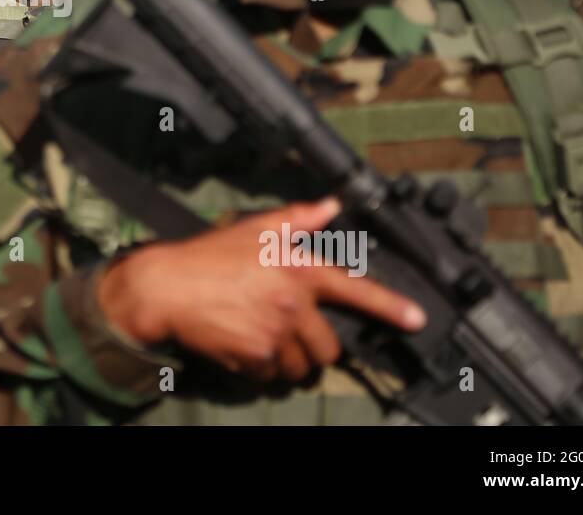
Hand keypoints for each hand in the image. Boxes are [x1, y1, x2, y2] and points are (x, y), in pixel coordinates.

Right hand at [96, 199, 425, 382]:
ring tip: (265, 341)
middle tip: (292, 335)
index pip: (355, 289)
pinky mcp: (255, 356)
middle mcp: (294, 302)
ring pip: (302, 367)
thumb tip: (330, 205)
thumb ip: (298, 218)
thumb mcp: (255, 228)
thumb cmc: (208, 255)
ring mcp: (276, 332)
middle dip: (315, 348)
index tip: (416, 320)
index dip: (390, 307)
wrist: (166, 286)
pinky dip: (261, 369)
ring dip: (289, 362)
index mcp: (299, 268)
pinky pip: (271, 376)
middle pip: (330, 348)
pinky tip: (244, 347)